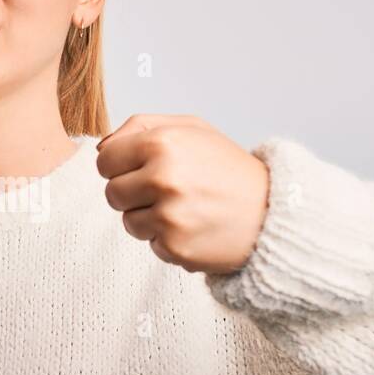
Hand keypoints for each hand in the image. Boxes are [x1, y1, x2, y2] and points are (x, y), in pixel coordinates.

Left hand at [96, 114, 269, 275]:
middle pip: (111, 193)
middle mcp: (163, 178)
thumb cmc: (228, 169)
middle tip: (166, 191)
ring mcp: (169, 215)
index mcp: (162, 143)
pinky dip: (168, 239)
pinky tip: (195, 227)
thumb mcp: (191, 129)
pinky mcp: (175, 247)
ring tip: (184, 209)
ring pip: (128, 222)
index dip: (120, 167)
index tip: (140, 170)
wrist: (271, 211)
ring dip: (149, 218)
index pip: (105, 161)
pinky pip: (150, 244)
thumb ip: (141, 127)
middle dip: (132, 194)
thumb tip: (102, 147)